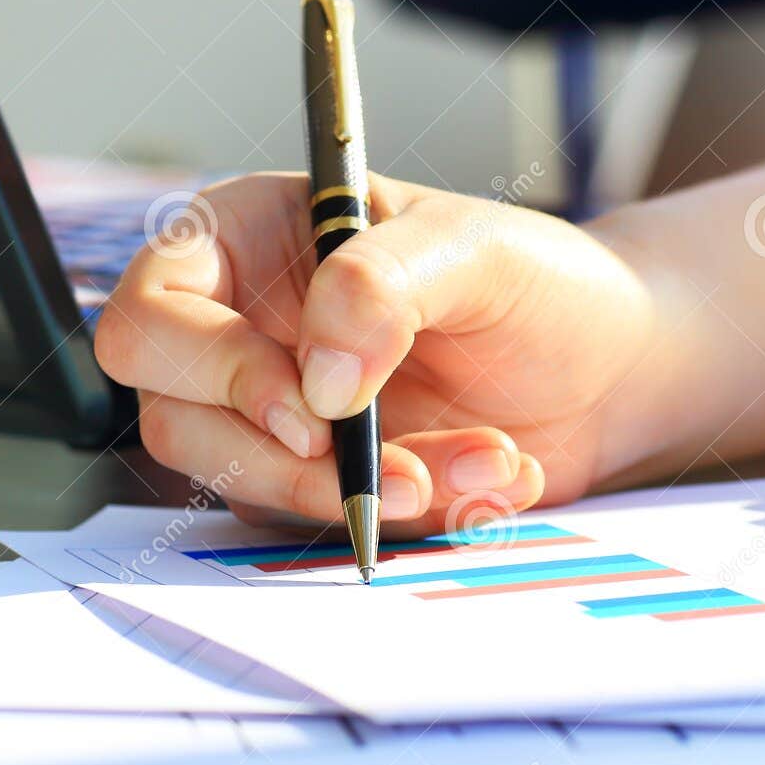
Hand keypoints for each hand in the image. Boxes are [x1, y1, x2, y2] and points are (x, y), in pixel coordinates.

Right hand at [95, 172, 661, 531]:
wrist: (610, 368)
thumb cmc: (536, 285)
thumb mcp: (474, 250)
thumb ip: (383, 284)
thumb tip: (317, 378)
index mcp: (250, 242)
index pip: (154, 311)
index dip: (213, 369)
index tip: (314, 409)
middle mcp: (245, 329)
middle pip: (176, 416)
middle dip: (287, 461)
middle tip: (393, 468)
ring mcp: (281, 414)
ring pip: (247, 485)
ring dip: (367, 493)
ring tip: (486, 459)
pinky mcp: (326, 481)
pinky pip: (330, 522)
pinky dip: (420, 511)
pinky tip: (496, 475)